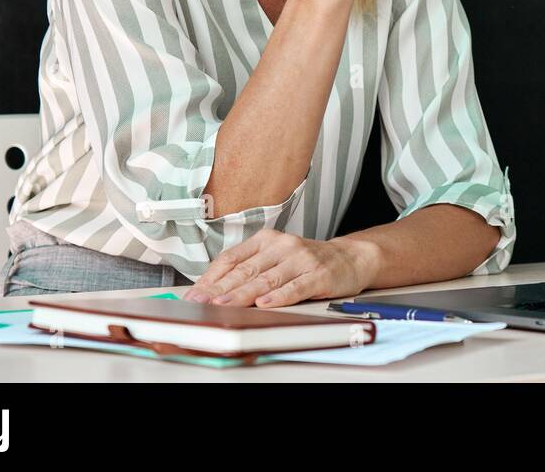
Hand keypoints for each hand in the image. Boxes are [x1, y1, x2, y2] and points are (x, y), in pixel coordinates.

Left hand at [182, 229, 378, 307]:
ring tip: (224, 304)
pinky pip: (296, 287)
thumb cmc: (306, 261)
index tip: (194, 293)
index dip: (211, 277)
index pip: (232, 258)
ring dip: (243, 294)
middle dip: (220, 288)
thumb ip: (248, 269)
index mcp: (267, 239)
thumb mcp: (275, 257)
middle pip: (246, 270)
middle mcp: (283, 245)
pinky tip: (265, 303)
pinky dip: (280, 296)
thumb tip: (212, 289)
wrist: (350, 258)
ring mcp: (302, 259)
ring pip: (267, 279)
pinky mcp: (319, 274)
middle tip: (201, 302)